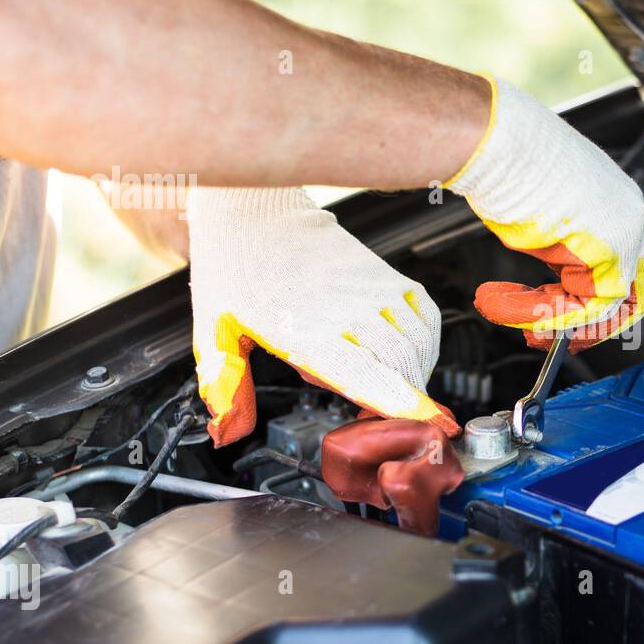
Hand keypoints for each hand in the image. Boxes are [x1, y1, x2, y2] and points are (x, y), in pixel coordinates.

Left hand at [187, 187, 456, 445]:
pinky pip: (426, 314)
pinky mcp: (385, 274)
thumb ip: (225, 386)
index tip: (426, 424)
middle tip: (382, 418)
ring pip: (419, 342)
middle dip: (406, 402)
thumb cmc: (234, 267)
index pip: (365, 374)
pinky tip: (413, 353)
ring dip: (418, 373)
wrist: (253, 209)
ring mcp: (372, 289)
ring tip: (398, 389)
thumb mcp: (216, 332)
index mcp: (304, 329)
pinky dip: (428, 341)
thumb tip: (226, 433)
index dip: (400, 403)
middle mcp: (347, 309)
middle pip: (402, 366)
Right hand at [446, 77, 643, 351]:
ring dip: (551, 321)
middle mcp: (627, 216)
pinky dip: (544, 314)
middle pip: (634, 295)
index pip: (626, 271)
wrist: (493, 142)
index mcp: (615, 204)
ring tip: (506, 312)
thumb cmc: (506, 166)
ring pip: (608, 306)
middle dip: (590, 328)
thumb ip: (560, 253)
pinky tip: (505, 302)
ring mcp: (625, 230)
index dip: (594, 305)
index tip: (562, 322)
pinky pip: (590, 304)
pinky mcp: (614, 245)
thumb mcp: (541, 219)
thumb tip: (553, 291)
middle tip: (546, 338)